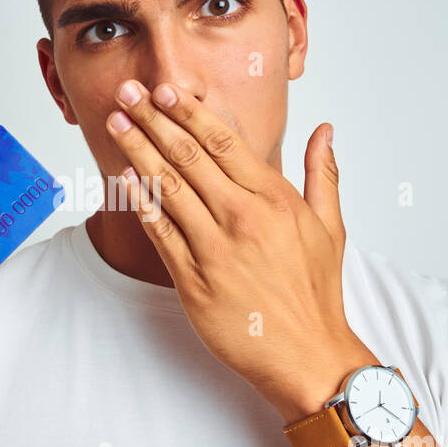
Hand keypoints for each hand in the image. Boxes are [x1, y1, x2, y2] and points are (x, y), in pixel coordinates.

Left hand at [105, 79, 376, 422]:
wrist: (308, 355)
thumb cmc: (316, 293)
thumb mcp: (330, 227)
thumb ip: (322, 173)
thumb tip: (324, 129)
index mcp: (275, 199)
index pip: (223, 142)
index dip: (189, 112)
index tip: (165, 91)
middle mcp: (243, 217)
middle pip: (188, 156)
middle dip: (153, 119)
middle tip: (127, 92)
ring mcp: (215, 249)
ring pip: (167, 188)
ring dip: (137, 151)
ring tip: (116, 123)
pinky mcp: (193, 281)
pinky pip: (160, 233)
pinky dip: (140, 202)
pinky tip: (124, 178)